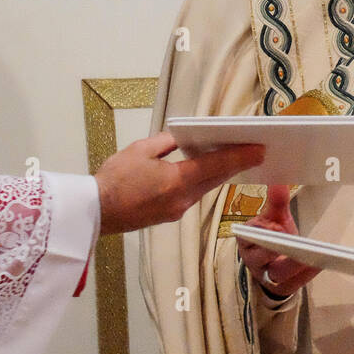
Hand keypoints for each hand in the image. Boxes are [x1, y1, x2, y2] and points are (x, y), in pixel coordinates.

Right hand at [95, 132, 263, 235]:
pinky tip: (203, 173)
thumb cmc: (112, 181)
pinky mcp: (169, 216)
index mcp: (175, 181)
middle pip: (216, 179)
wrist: (93, 212)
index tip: (259, 150)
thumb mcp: (139, 150)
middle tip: (255, 151)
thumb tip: (182, 138)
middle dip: (236, 165)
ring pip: (205, 188)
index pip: (216, 166)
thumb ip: (166, 143)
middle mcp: (181, 199)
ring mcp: (176, 210)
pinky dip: (202, 183)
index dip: (240, 157)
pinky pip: (193, 196)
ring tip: (233, 158)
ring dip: (219, 174)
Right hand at [236, 185, 318, 298]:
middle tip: (292, 242)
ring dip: (294, 265)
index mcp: (247, 239)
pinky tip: (320, 264)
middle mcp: (253, 260)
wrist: (273, 262)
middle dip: (275, 251)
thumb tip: (278, 181)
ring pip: (278, 274)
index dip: (260, 233)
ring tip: (313, 255)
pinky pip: (294, 283)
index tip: (274, 226)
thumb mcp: (274, 217)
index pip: (247, 237)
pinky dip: (307, 274)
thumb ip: (276, 201)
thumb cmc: (272, 236)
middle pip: (261, 258)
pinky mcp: (282, 287)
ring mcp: (267, 276)